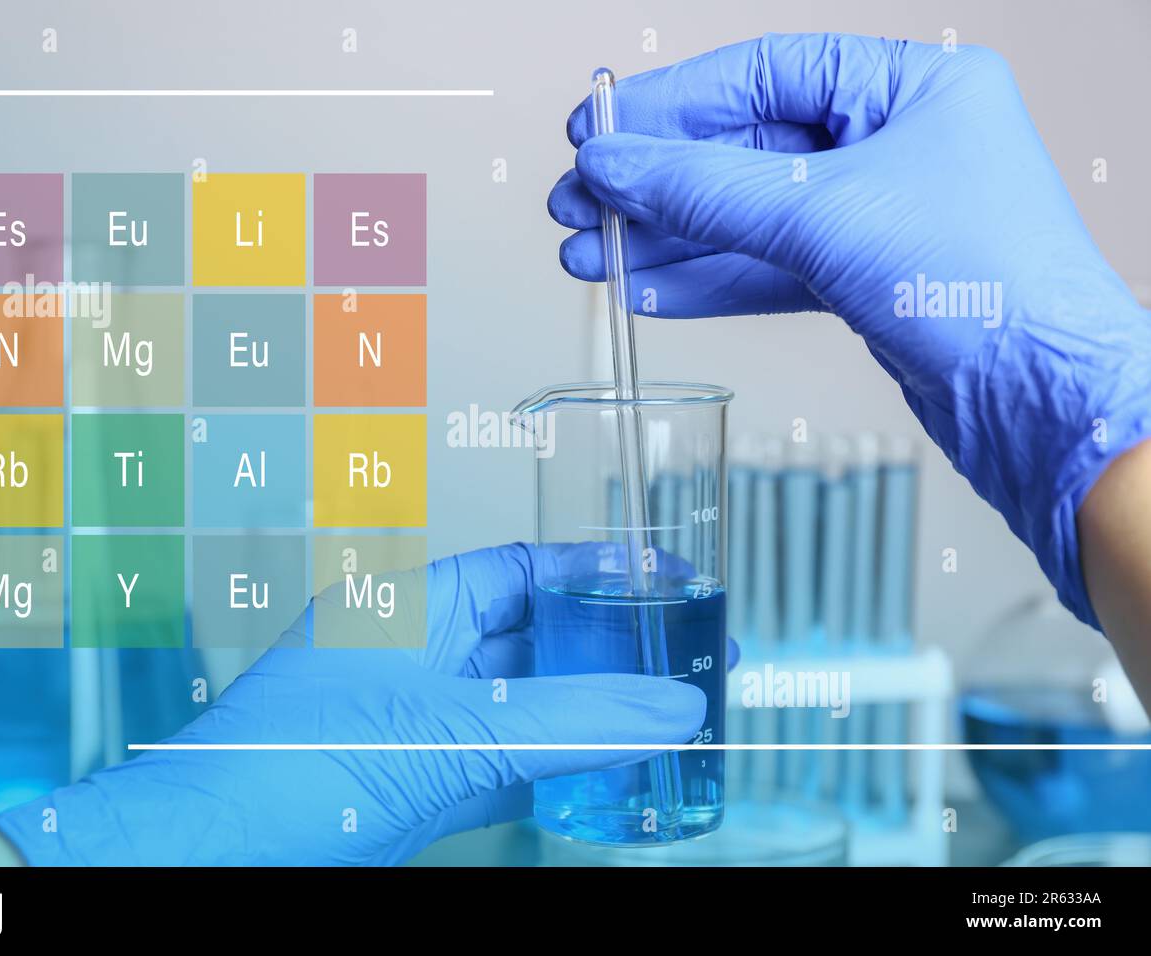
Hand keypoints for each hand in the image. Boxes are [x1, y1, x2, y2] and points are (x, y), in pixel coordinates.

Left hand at [0, 543, 731, 864]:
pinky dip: (549, 775)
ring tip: (659, 721)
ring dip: (582, 719)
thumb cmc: (282, 766)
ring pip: (519, 708)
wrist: (213, 858)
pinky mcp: (414, 783)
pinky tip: (601, 784)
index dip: (593, 569)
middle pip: (529, 638)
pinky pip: (500, 768)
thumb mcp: (449, 735)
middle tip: (678, 659)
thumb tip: (669, 708)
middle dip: (602, 650)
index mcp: (409, 609)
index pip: (519, 569)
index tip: (663, 575)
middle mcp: (414, 656)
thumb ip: (566, 723)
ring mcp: (414, 721)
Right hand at [548, 33, 1150, 627]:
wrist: (1043, 405)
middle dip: (656, 184)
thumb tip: (615, 164)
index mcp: (911, 88)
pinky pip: (768, 268)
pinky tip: (650, 290)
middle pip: (744, 149)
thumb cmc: (984, 286)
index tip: (599, 128)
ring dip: (668, 240)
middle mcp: (897, 144)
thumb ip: (706, 189)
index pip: (762, 75)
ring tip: (593, 256)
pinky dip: (708, 281)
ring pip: (748, 217)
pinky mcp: (866, 282)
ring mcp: (880, 216)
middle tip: (580, 203)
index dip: (670, 104)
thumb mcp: (824, 216)